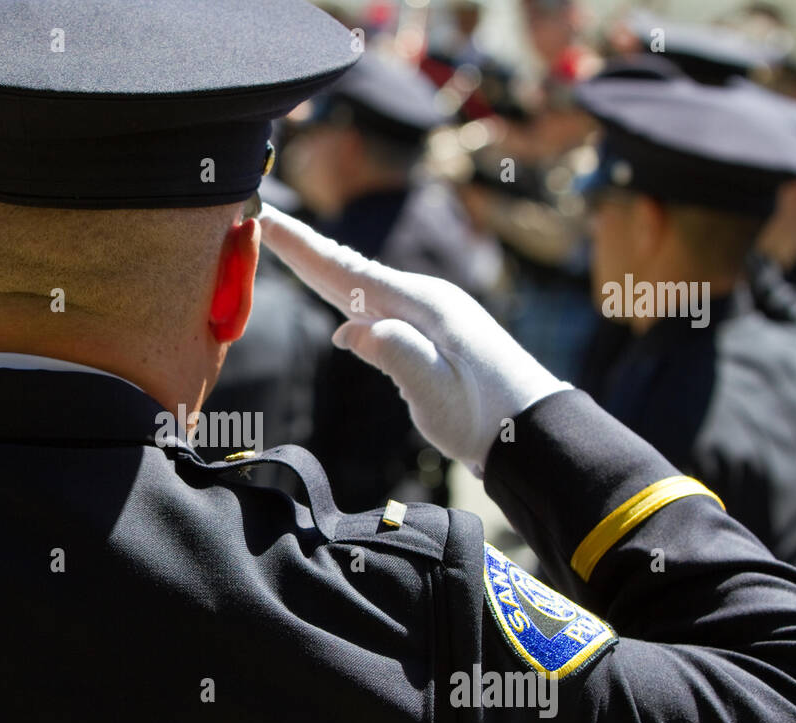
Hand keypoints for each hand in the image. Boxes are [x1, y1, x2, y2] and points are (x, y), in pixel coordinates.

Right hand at [258, 203, 569, 472]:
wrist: (532, 432)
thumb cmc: (486, 416)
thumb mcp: (436, 392)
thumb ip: (395, 354)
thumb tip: (350, 329)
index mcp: (422, 305)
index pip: (346, 270)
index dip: (301, 246)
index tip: (267, 216)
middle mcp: (422, 300)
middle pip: (348, 269)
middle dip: (304, 247)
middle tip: (264, 218)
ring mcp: (428, 316)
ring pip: (361, 287)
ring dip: (322, 269)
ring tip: (287, 246)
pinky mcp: (430, 336)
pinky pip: (376, 308)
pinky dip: (346, 298)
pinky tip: (336, 303)